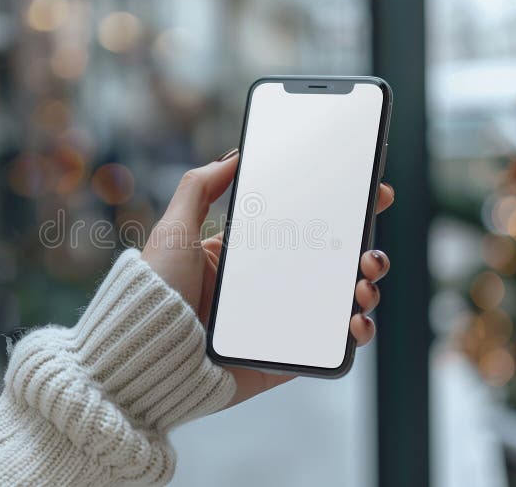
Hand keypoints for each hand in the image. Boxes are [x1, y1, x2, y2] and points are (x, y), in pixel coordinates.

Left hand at [142, 149, 394, 405]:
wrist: (145, 360)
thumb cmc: (153, 295)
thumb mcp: (172, 231)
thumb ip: (199, 189)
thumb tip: (234, 155)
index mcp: (244, 256)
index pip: (302, 227)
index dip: (338, 211)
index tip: (369, 193)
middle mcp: (265, 286)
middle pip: (329, 264)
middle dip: (362, 251)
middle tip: (370, 246)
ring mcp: (277, 322)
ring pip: (337, 302)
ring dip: (365, 289)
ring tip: (364, 284)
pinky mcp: (283, 357)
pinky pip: (329, 346)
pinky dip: (354, 335)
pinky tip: (357, 322)